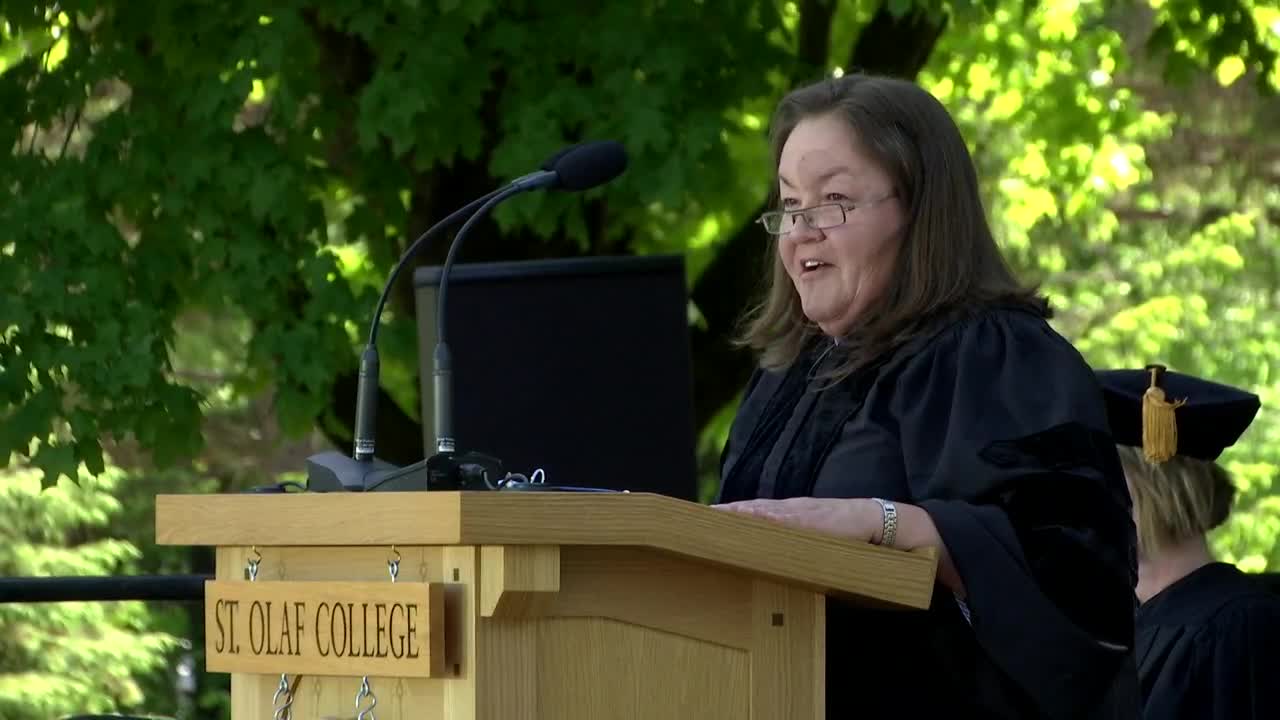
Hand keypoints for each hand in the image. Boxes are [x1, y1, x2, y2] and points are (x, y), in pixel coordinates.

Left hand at [711, 497, 884, 543]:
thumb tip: (769, 555)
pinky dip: (765, 518)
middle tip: (697, 516)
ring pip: (762, 510)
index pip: (751, 511)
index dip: (728, 513)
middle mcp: (789, 508)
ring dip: (738, 512)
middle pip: (750, 508)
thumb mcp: (811, 535)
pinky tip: (750, 518)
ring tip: (715, 515)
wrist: (872, 519)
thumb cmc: (841, 531)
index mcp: (787, 513)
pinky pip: (784, 518)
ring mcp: (799, 511)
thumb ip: (791, 540)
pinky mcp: (811, 519)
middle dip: (725, 512)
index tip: (703, 517)